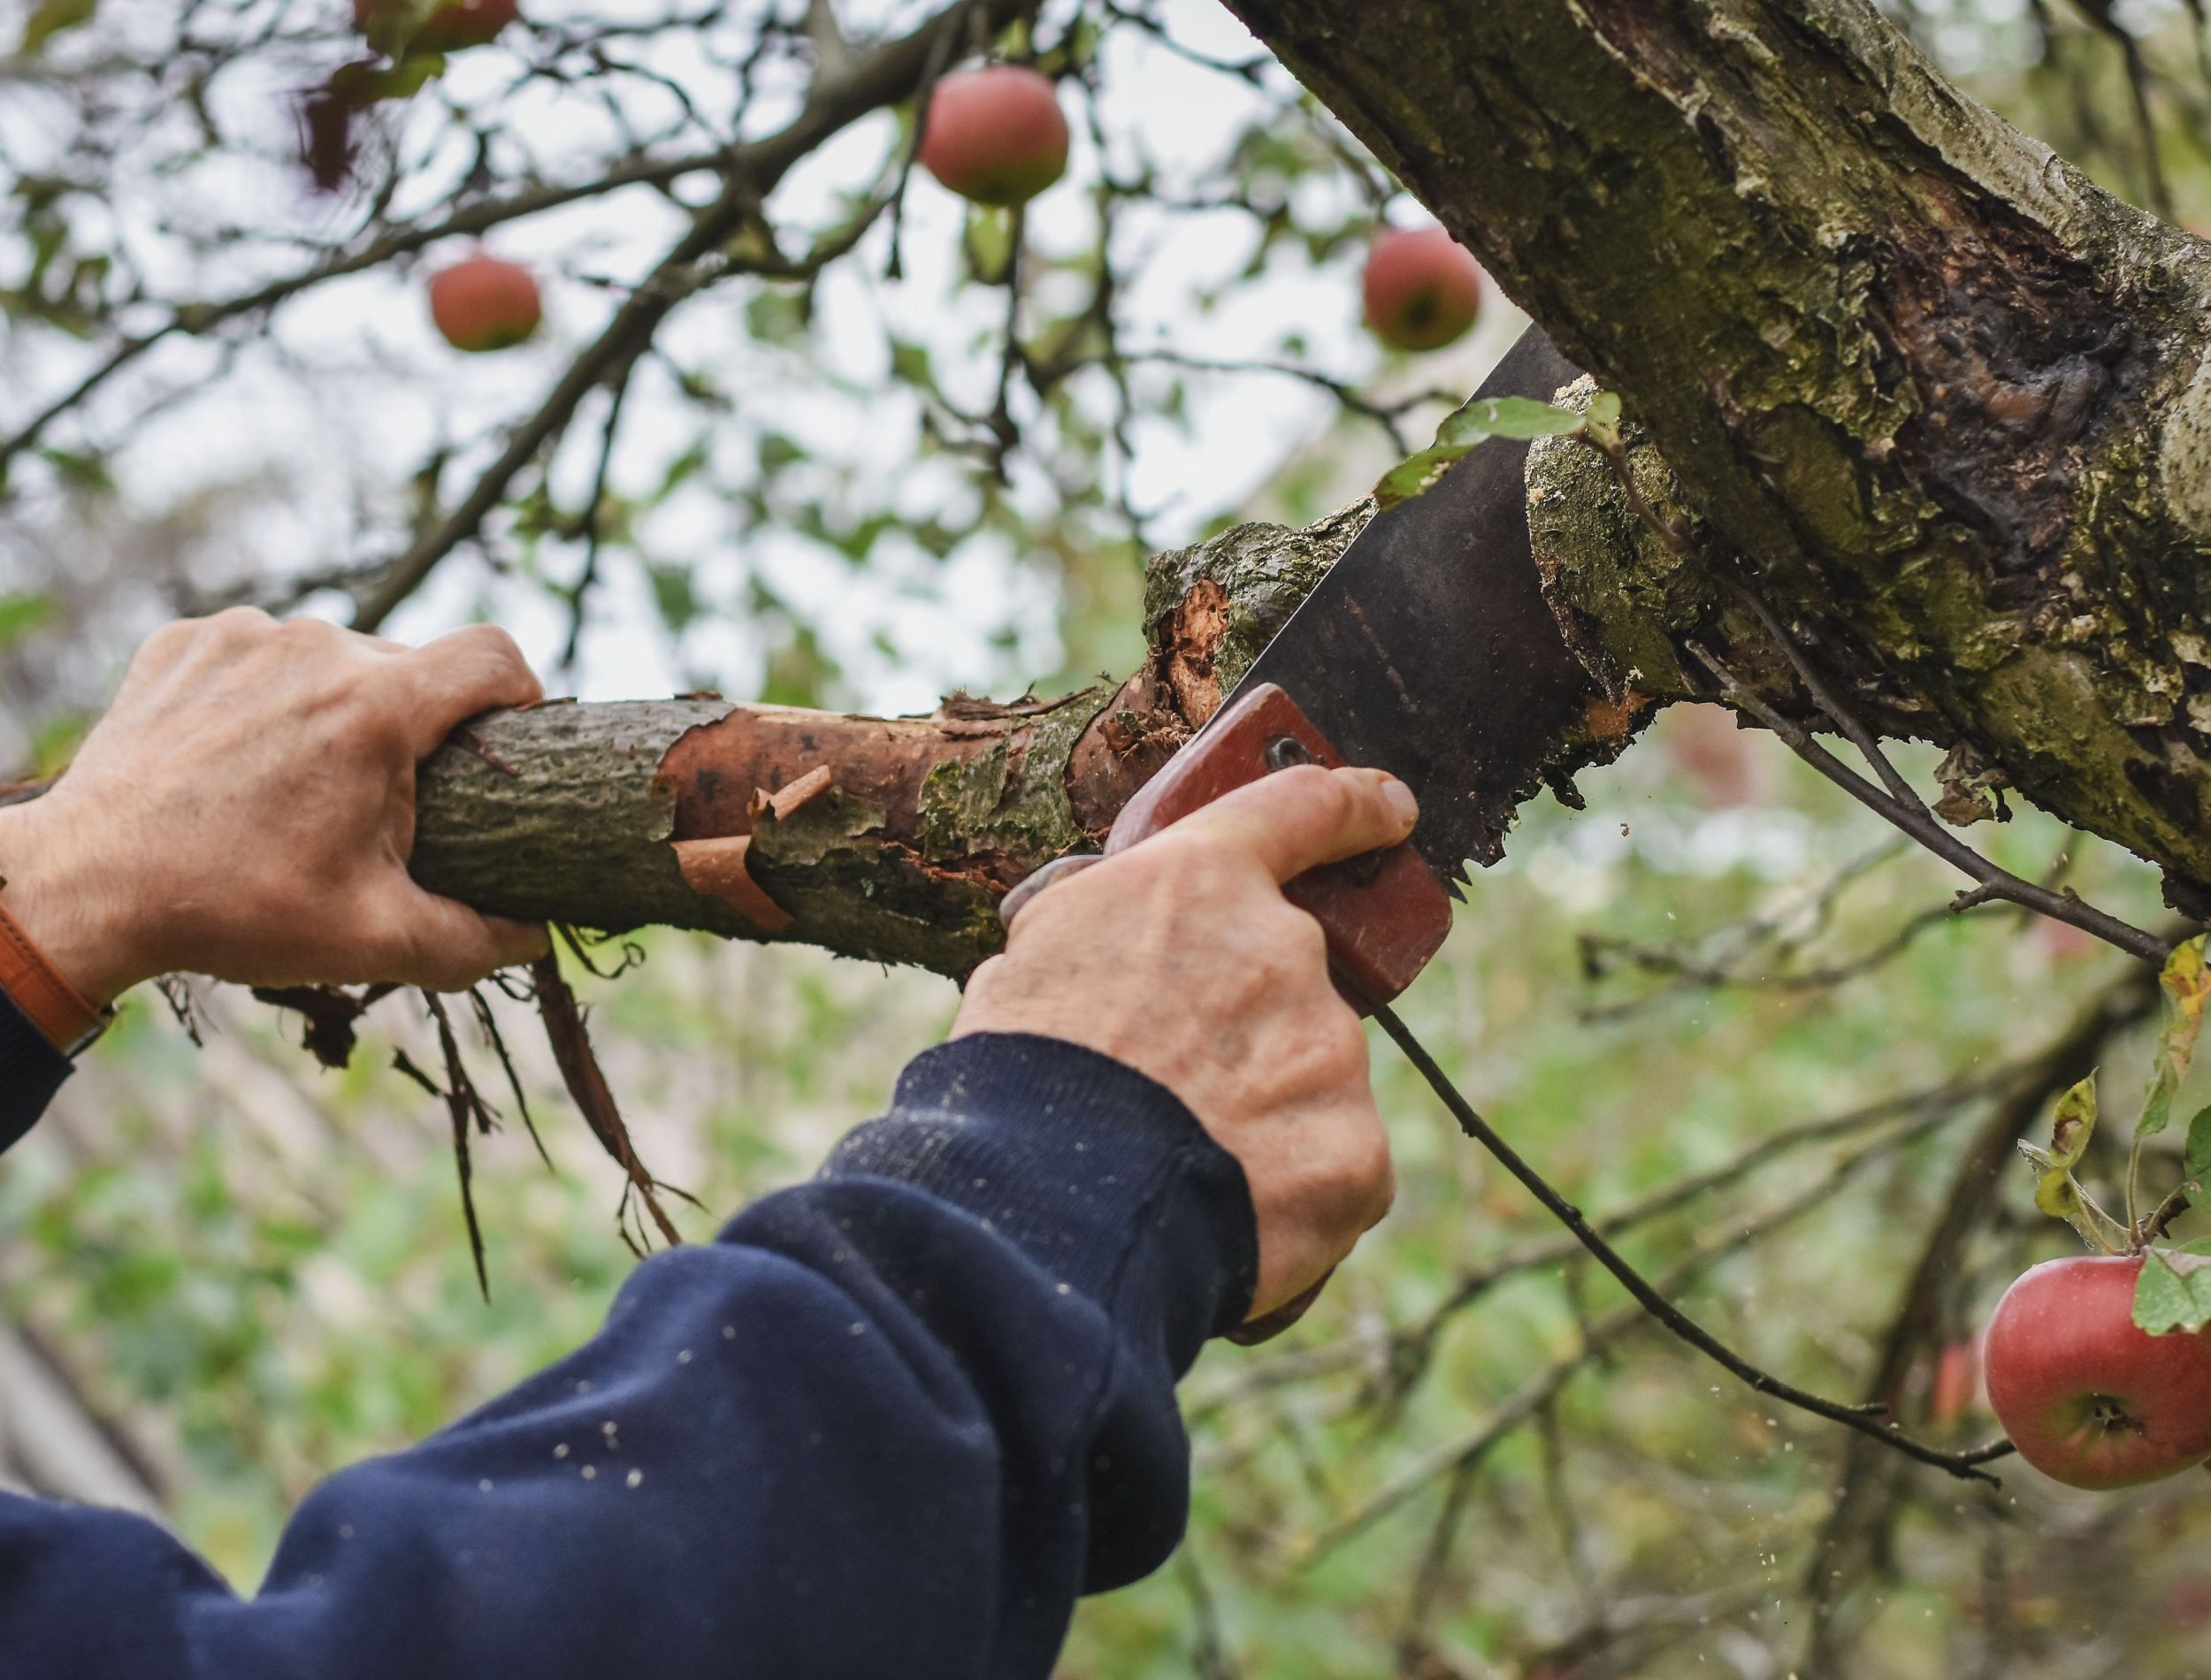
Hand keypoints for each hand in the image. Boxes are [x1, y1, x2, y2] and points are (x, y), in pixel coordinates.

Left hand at [0, 609, 549, 1004]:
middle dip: (417, 725)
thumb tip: (538, 936)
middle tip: (386, 801)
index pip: (494, 656)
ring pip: (334, 657)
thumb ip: (475, 942)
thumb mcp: (373, 939)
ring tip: (303, 782)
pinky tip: (244, 755)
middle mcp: (316, 647)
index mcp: (374, 708)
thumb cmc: (235, 911)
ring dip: (341, 708)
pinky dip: (270, 694)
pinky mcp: (187, 640)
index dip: (521, 693)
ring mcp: (244, 636)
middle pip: (411, 664)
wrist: (86, 887)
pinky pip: (262, 652)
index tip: (510, 736)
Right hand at [952, 764, 1418, 1319]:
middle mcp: (1284, 950)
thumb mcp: (1034, 954)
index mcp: (1199, 882)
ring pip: (1309, 1081)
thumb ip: (1105, 928)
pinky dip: (1287, 1194)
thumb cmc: (1019, 1077)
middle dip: (1244, 1030)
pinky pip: (1332, 1169)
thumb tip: (1119, 949)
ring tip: (1174, 1167)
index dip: (1353, 807)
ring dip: (1259, 1118)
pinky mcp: (1356, 1152)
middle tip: (1170, 1089)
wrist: (1051, 1207)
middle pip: (1289, 984)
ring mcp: (1330, 1052)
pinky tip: (1220, 1215)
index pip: (1300, 810)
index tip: (1390, 811)